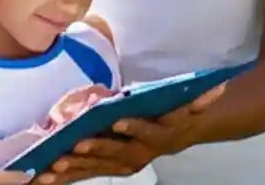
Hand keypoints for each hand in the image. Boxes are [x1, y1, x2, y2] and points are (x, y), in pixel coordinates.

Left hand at [35, 84, 225, 184]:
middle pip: (116, 152)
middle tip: (75, 143)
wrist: (176, 137)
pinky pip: (86, 171)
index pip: (147, 131)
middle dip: (95, 148)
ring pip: (97, 165)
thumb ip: (201, 99)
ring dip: (76, 165)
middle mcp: (140, 153)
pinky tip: (46, 176)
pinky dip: (67, 173)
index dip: (132, 127)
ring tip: (55, 163)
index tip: (116, 121)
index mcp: (159, 135)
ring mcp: (123, 163)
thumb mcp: (190, 104)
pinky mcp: (109, 167)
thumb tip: (218, 88)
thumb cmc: (176, 113)